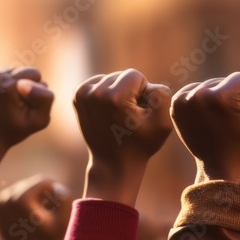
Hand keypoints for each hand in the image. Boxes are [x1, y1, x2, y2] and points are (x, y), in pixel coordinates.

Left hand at [0, 67, 54, 152]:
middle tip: (16, 106)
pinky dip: (3, 87)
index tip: (24, 108)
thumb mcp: (39, 121)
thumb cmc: (13, 132)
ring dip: (14, 87)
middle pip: (23, 70)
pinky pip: (1, 75)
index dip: (36, 92)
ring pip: (12, 73)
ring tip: (6, 105)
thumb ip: (45, 98)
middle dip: (26, 86)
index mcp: (7, 84)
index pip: (35, 73)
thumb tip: (26, 82)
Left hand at [0, 176, 71, 239]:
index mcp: (23, 198)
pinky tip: (27, 213)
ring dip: (33, 198)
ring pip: (23, 189)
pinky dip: (20, 201)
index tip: (58, 207)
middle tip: (50, 212)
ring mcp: (1, 202)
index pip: (45, 182)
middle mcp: (8, 197)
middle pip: (33, 184)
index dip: (56, 192)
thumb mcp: (62, 222)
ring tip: (40, 214)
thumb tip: (57, 187)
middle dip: (44, 195)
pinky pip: (12, 195)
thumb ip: (65, 200)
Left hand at [74, 69, 171, 203]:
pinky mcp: (78, 96)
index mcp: (114, 97)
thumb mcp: (162, 123)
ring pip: (111, 79)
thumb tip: (147, 84)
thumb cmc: (141, 145)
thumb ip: (161, 95)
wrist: (113, 163)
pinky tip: (109, 111)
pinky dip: (107, 93)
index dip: (143, 93)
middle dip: (130, 92)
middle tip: (128, 117)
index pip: (136, 75)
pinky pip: (99, 83)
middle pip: (121, 75)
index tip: (139, 113)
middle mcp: (95, 92)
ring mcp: (83, 94)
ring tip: (119, 116)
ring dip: (118, 92)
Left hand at [171, 69, 239, 182]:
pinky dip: (205, 102)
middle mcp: (196, 95)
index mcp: (219, 97)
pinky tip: (208, 119)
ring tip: (219, 122)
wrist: (221, 166)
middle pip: (225, 81)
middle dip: (232, 98)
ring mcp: (183, 100)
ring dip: (218, 100)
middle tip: (229, 123)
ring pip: (212, 85)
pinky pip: (199, 91)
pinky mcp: (176, 104)